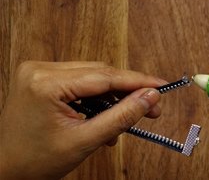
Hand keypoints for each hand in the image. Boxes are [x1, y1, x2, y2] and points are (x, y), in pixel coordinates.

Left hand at [0, 61, 164, 179]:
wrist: (4, 170)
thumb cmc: (35, 161)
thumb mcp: (85, 141)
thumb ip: (122, 116)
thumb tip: (150, 97)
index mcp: (46, 83)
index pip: (105, 77)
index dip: (138, 81)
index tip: (161, 85)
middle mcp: (40, 70)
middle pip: (100, 74)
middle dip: (128, 91)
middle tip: (151, 107)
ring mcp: (39, 72)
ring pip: (92, 77)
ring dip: (112, 97)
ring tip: (125, 121)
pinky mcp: (43, 79)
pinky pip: (80, 82)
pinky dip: (97, 99)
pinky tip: (105, 118)